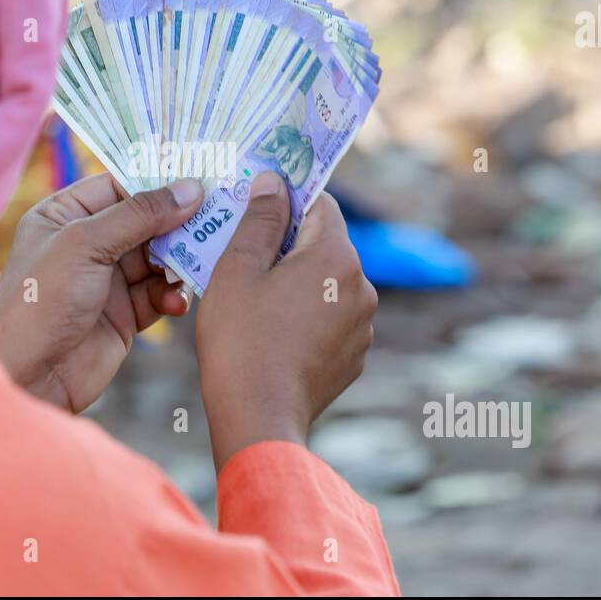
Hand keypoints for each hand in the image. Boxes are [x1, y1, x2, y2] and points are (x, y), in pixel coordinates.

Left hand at [0, 173, 203, 412]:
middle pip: (146, 221)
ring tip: (198, 264)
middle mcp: (87, 243)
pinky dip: (172, 295)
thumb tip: (190, 188)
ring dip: (179, 261)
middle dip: (178, 222)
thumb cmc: (41, 300)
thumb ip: (140, 214)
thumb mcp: (86, 244)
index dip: (159, 181)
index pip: (120, 185)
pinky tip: (176, 303)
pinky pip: (160, 294)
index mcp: (65, 215)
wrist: (30, 378)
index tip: (203, 176)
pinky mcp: (125, 314)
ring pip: (160, 257)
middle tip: (217, 218)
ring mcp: (107, 280)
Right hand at [196, 172, 377, 471]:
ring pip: (327, 282)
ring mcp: (363, 324)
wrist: (259, 419)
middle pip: (324, 243)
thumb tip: (272, 180)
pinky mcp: (354, 355)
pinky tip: (273, 333)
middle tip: (243, 258)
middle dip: (287, 244)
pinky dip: (306, 315)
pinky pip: (330, 317)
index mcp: (336, 256)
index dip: (285, 200)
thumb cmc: (241, 341)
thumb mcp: (238, 269)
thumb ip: (259, 219)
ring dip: (297, 281)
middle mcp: (362, 285)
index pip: (319, 202)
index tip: (255, 209)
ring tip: (255, 301)